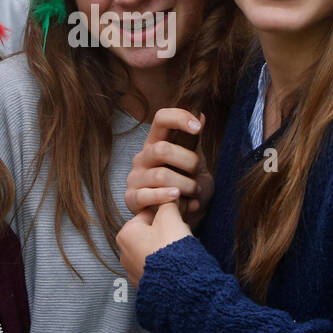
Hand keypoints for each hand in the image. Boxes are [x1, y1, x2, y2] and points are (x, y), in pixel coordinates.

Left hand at [117, 201, 190, 286]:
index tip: (176, 221)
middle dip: (165, 232)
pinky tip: (175, 265)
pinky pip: (155, 266)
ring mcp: (132, 270)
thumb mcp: (170, 218)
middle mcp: (124, 253)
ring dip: (165, 248)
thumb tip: (169, 198)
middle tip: (179, 237)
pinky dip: (164, 263)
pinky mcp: (143, 283)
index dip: (165, 216)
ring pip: (153, 250)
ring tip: (178, 252)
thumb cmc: (171, 248)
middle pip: (150, 233)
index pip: (147, 215)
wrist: (178, 282)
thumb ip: (167, 204)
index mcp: (125, 234)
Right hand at [125, 109, 213, 225]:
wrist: (179, 217)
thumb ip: (193, 142)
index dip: (178, 118)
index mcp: (156, 142)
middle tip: (197, 173)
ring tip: (194, 191)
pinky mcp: (132, 198)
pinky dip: (167, 197)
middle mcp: (142, 157)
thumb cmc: (186, 185)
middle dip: (187, 161)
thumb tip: (200, 115)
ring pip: (160, 175)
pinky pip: (148, 196)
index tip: (197, 127)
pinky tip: (180, 199)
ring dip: (184, 184)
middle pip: (161, 149)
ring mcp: (135, 178)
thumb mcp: (194, 162)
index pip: (161, 119)